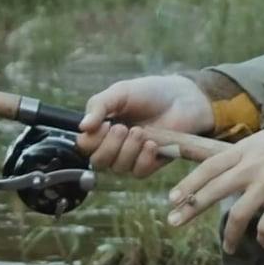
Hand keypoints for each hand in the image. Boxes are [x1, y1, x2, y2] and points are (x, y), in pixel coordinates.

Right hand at [81, 73, 216, 177]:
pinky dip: (144, 158)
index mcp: (101, 128)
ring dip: (128, 150)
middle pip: (98, 161)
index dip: (91, 140)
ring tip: (140, 131)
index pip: (84, 145)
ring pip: (118, 167)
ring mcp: (131, 156)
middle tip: (123, 128)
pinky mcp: (150, 163)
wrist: (182, 98)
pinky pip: (138, 172)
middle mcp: (113, 145)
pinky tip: (152, 144)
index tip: (105, 124)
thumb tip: (82, 127)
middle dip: (109, 146)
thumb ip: (99, 106)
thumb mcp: (121, 92)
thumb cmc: (149, 93)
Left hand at [166, 122, 263, 250]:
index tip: (172, 198)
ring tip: (228, 247)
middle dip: (191, 208)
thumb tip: (226, 165)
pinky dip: (263, 238)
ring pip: (238, 215)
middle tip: (173, 222)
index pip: (209, 167)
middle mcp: (252, 166)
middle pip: (213, 190)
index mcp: (245, 151)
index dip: (189, 184)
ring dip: (230, 235)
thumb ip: (245, 153)